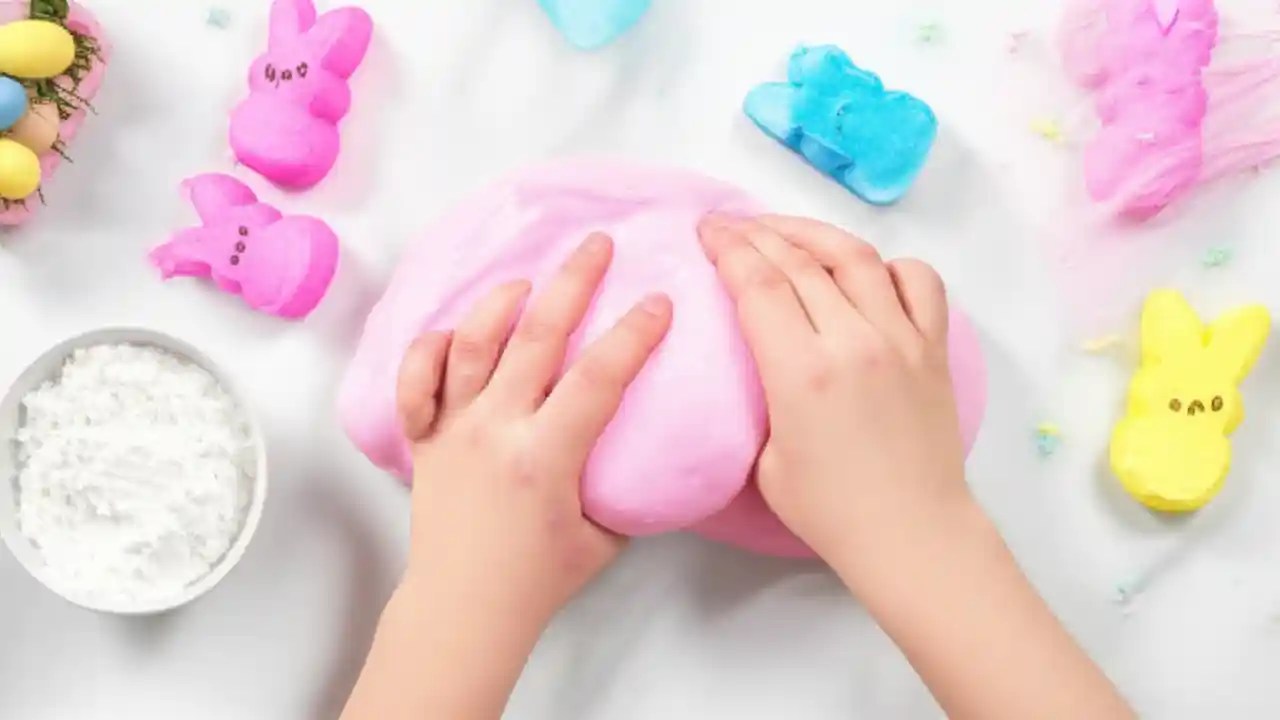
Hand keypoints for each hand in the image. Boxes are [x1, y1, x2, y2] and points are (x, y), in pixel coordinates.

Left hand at [395, 232, 671, 628]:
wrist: (463, 607)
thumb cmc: (537, 580)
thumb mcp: (604, 535)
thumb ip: (622, 484)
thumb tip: (645, 445)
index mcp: (545, 458)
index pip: (599, 378)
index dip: (633, 335)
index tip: (658, 302)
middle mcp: (495, 432)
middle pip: (536, 337)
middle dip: (573, 282)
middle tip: (596, 245)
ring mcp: (453, 430)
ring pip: (472, 343)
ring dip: (502, 301)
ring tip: (529, 279)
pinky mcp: (423, 438)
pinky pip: (416, 378)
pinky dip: (433, 346)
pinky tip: (460, 329)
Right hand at [697, 214, 969, 572]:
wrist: (912, 533)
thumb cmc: (830, 511)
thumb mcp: (765, 460)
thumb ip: (763, 394)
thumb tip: (762, 357)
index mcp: (802, 372)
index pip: (759, 284)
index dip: (728, 249)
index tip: (707, 231)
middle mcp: (854, 341)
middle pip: (799, 261)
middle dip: (756, 233)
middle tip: (729, 224)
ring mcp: (901, 338)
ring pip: (855, 257)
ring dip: (812, 234)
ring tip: (784, 229)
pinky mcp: (934, 347)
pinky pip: (918, 281)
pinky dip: (889, 264)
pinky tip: (866, 270)